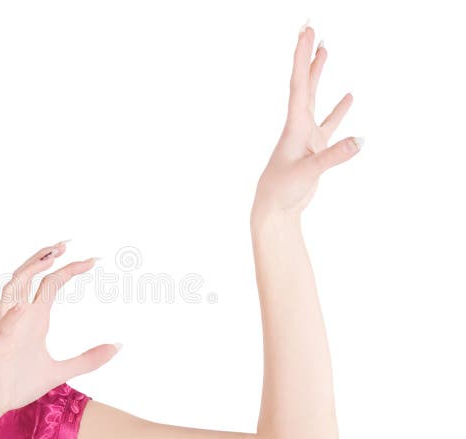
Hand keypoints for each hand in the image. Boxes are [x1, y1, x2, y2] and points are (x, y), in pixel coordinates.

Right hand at [0, 241, 120, 416]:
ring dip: (33, 264)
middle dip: (49, 256)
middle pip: (33, 274)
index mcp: (36, 318)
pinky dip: (19, 290)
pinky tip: (36, 280)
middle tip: (68, 242)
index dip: (71, 269)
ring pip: (17, 281)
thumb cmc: (21, 384)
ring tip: (54, 252)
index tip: (93, 260)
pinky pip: (8, 305)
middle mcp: (22, 313)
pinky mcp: (2, 332)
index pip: (52, 283)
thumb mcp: (63, 371)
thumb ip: (89, 359)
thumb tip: (118, 347)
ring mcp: (11, 320)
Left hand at [251, 23, 362, 223]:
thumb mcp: (308, 173)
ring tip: (325, 52)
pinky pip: (329, 124)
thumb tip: (361, 140)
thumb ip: (334, 156)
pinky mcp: (315, 150)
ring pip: (315, 99)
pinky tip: (348, 97)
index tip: (306, 33)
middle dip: (308, 58)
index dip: (302, 58)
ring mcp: (307, 137)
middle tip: (313, 31)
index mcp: (294, 126)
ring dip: (319, 75)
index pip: (299, 85)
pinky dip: (338, 110)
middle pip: (304, 84)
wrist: (274, 210)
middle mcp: (298, 126)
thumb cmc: (282, 191)